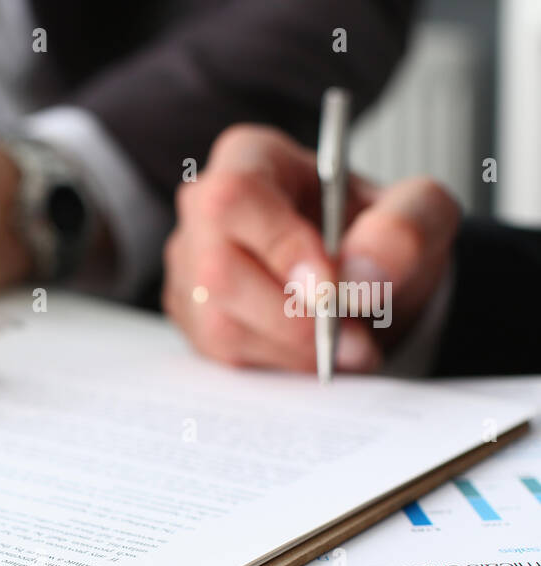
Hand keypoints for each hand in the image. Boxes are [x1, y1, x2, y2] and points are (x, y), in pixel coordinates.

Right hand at [162, 124, 460, 372]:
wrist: (364, 279)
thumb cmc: (378, 234)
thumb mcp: (420, 212)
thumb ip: (405, 227)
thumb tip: (361, 273)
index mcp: (251, 159)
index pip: (236, 197)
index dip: (279, 246)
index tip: (329, 287)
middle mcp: (203, 210)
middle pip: (220, 272)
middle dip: (292, 316)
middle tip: (354, 334)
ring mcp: (189, 267)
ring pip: (219, 322)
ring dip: (294, 348)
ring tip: (351, 348)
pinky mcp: (193, 318)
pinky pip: (223, 354)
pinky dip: (280, 362)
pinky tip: (316, 351)